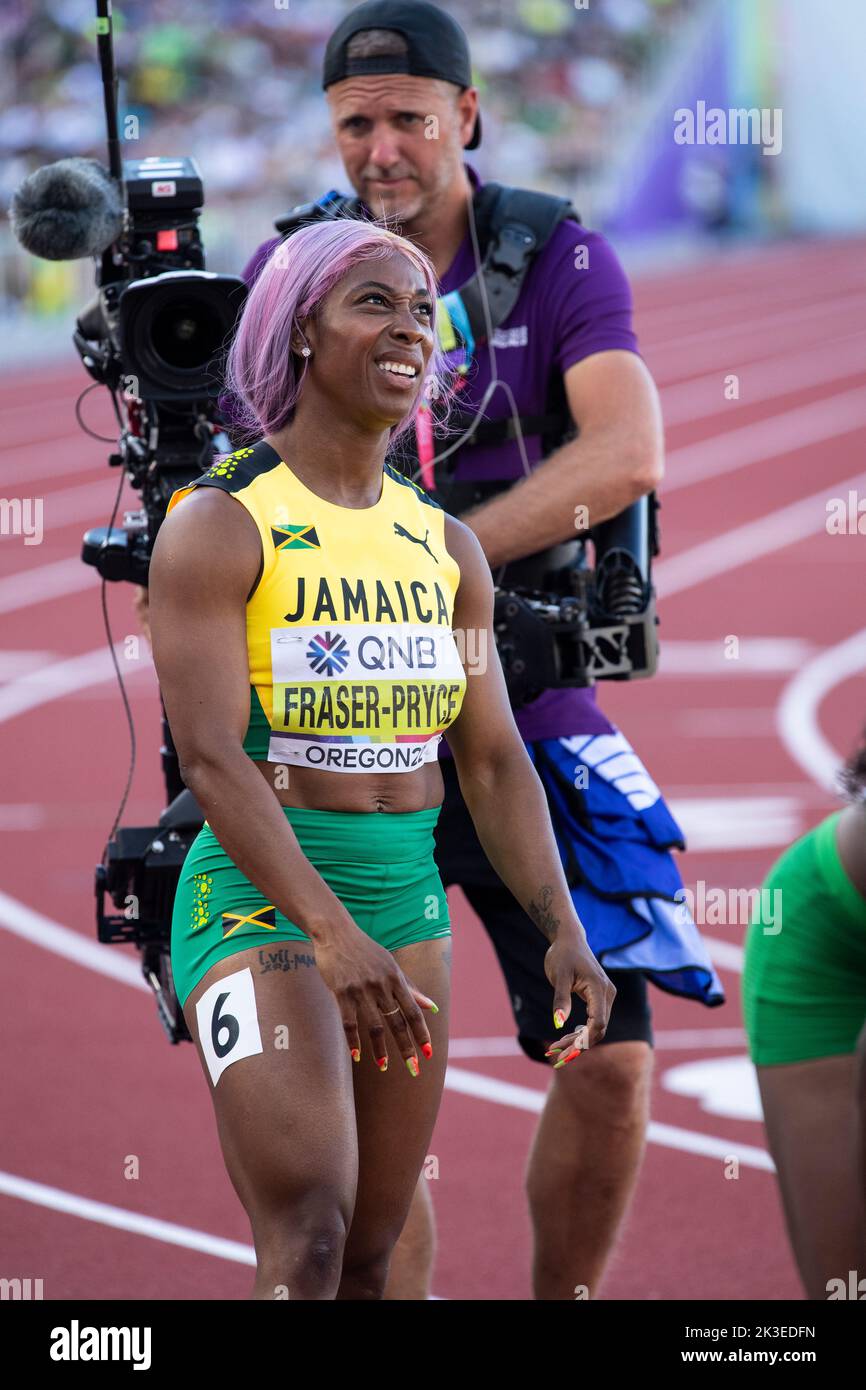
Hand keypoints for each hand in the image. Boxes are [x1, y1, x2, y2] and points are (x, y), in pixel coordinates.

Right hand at [313, 922, 437, 1075]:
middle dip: (407, 1047)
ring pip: (375, 1026)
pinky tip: (357, 1056)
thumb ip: (410, 988)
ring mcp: (361, 989)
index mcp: (395, 978)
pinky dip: (354, 1041)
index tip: (429, 1052)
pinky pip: (349, 1022)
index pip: (413, 1011)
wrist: (335, 933)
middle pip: (397, 1022)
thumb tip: (432, 1007)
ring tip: (385, 1067)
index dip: (422, 1033)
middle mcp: (381, 985)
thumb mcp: (390, 965)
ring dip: (380, 1050)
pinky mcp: (341, 992)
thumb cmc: (365, 950)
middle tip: (414, 1069)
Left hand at [543, 930, 614, 1054]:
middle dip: (578, 1044)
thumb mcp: (558, 977)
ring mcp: (605, 996)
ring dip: (579, 1040)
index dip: (583, 1040)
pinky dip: (582, 1031)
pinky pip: (595, 1020)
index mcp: (599, 988)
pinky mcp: (600, 998)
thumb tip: (558, 1024)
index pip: (598, 1023)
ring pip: (597, 1027)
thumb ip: (560, 999)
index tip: (564, 1051)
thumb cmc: (562, 955)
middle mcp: (607, 994)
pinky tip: (566, 1038)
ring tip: (556, 1048)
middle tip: (554, 1054)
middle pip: (598, 1029)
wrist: (568, 939)